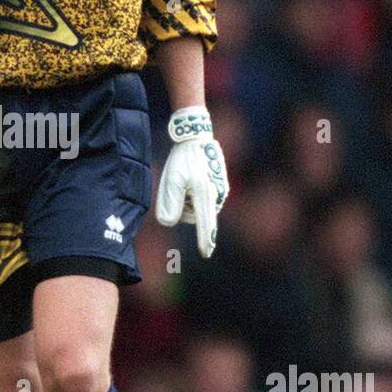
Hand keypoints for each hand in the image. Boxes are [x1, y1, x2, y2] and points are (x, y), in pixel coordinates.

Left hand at [155, 105, 227, 257]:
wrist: (197, 139)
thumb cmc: (182, 160)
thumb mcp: (171, 181)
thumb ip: (170, 205)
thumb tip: (170, 223)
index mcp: (204, 194)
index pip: (204, 223)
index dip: (204, 239)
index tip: (206, 253)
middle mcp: (217, 194)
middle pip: (195, 216)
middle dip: (185, 208)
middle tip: (179, 185)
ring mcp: (221, 190)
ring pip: (200, 209)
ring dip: (190, 200)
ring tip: (187, 179)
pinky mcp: (222, 186)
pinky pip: (205, 200)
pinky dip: (196, 194)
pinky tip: (193, 179)